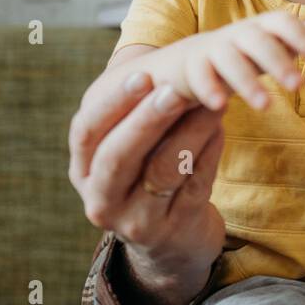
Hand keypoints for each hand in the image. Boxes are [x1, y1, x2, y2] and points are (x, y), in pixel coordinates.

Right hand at [68, 69, 227, 292]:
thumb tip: (161, 64)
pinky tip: (221, 129)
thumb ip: (133, 115)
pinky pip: (195, 185)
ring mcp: (137, 221)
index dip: (113, 104)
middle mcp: (102, 200)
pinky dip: (210, 153)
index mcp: (84, 171)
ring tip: (212, 103)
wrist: (174, 239)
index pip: (87, 133)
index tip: (141, 75)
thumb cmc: (149, 173)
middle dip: (147, 119)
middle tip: (174, 90)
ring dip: (190, 131)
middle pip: (119, 156)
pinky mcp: (174, 230)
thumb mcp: (130, 150)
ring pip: (162, 170)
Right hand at [174, 0, 304, 110]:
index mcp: (262, 27)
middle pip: (257, 40)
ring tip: (266, 106)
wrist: (189, 62)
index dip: (302, 36)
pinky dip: (208, 89)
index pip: (283, 22)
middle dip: (278, 61)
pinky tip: (220, 106)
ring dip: (247, 82)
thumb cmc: (244, 53)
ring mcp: (213, 49)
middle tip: (297, 85)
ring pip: (229, 59)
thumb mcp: (278, 43)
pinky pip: (199, 76)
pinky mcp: (191, 68)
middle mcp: (238, 34)